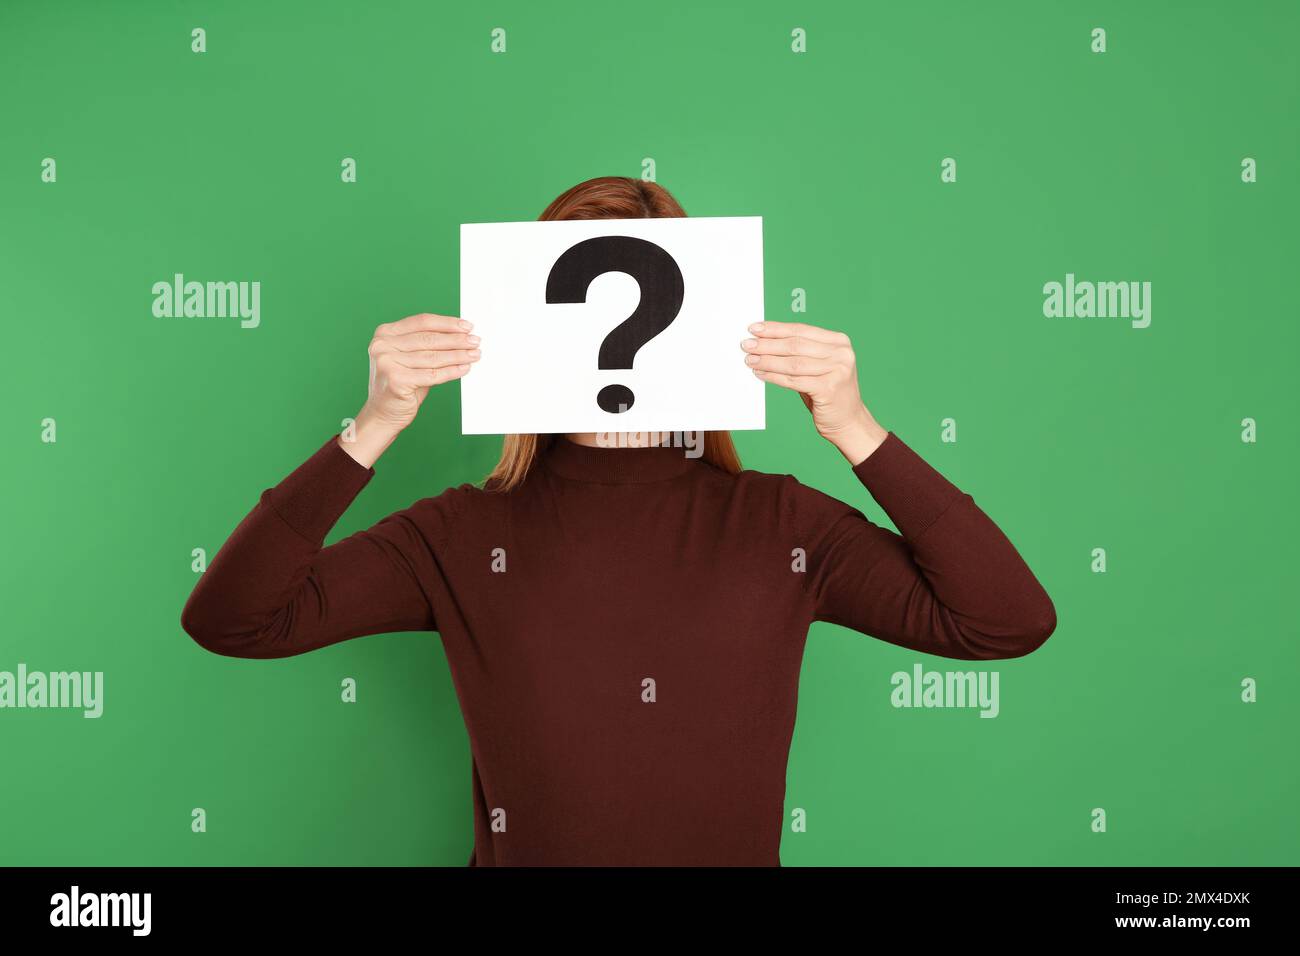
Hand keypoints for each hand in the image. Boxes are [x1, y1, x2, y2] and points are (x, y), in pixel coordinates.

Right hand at [339, 313, 480, 466]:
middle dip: (456, 340)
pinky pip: (432, 374)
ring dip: (458, 355)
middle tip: (476, 341)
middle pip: (429, 339)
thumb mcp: (410, 359)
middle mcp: (382, 345)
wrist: (382, 414)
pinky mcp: (396, 380)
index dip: (447, 323)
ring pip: (432, 357)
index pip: (422, 322)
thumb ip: (428, 346)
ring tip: (475, 354)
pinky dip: (451, 371)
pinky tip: (464, 368)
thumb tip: (461, 336)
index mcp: (385, 333)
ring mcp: (387, 362)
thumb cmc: (401, 385)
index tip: (467, 326)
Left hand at [741, 320, 887, 464]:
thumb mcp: (819, 366)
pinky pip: (794, 380)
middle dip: (767, 344)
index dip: (775, 328)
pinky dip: (774, 377)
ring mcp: (837, 371)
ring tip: (750, 360)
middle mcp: (841, 353)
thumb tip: (765, 342)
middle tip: (746, 344)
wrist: (848, 421)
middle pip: (795, 345)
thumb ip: (800, 353)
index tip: (754, 328)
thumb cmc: (828, 392)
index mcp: (839, 342)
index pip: (801, 330)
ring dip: (767, 361)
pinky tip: (760, 374)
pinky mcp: (829, 389)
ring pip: (793, 363)